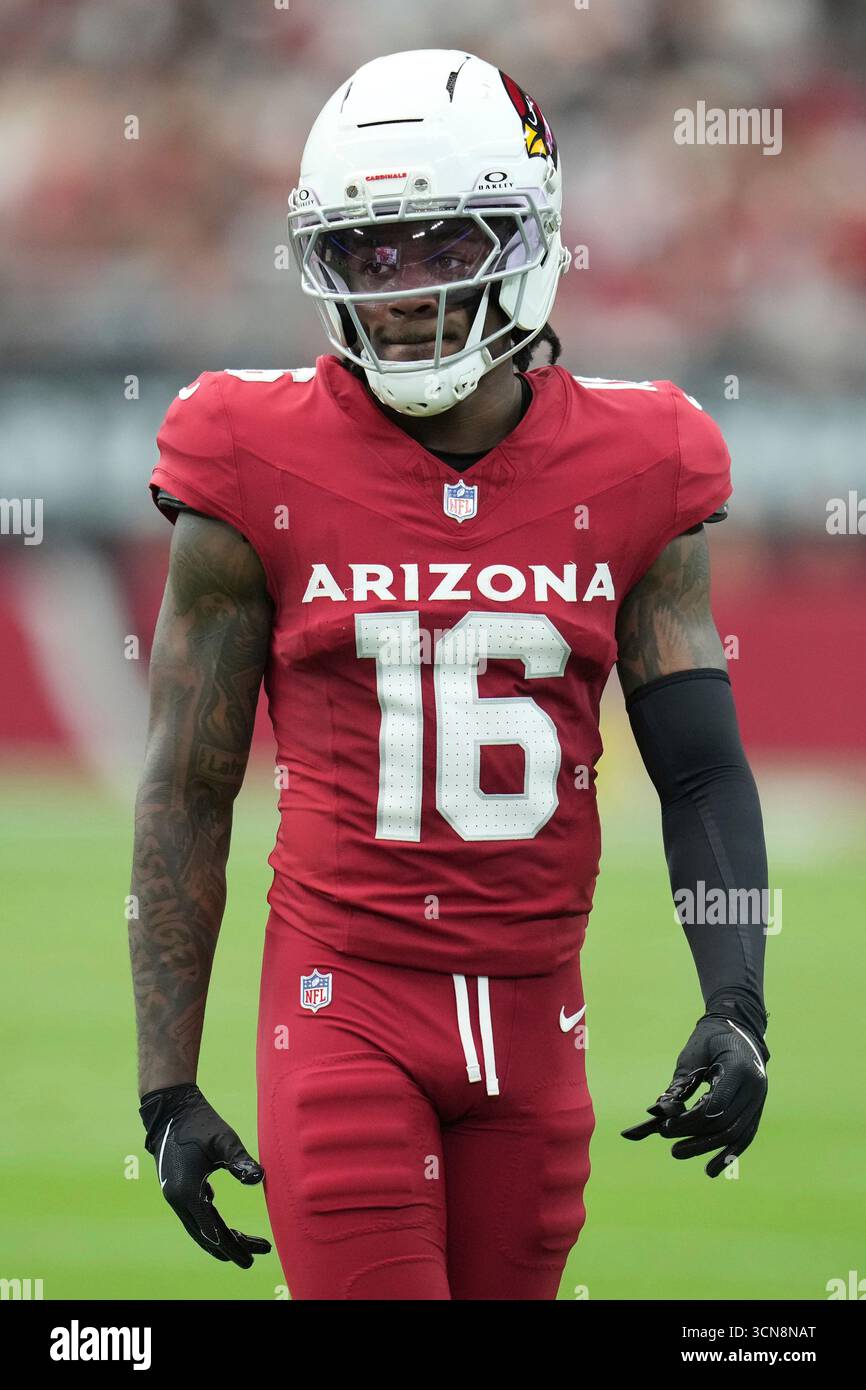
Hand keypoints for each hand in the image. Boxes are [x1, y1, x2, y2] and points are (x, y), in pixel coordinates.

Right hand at [140, 1083, 271, 1266]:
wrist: (170, 1108)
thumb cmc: (199, 1121)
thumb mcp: (223, 1139)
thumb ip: (240, 1160)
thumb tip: (259, 1178)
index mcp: (187, 1192)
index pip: (214, 1230)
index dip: (235, 1246)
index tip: (255, 1256)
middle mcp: (178, 1199)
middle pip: (206, 1234)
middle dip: (230, 1248)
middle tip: (254, 1258)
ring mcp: (175, 1194)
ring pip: (199, 1226)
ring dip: (220, 1237)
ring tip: (241, 1245)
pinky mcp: (177, 1186)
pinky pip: (195, 1213)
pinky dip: (211, 1223)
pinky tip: (223, 1225)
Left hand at [621, 1014, 768, 1177]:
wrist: (739, 1027)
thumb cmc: (710, 1038)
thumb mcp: (692, 1055)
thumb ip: (680, 1083)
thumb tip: (661, 1112)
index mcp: (739, 1069)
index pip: (714, 1107)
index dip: (689, 1121)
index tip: (665, 1127)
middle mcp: (755, 1087)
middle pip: (726, 1125)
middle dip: (696, 1139)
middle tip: (670, 1146)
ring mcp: (760, 1099)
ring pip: (736, 1134)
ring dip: (709, 1149)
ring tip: (680, 1154)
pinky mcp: (757, 1108)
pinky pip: (745, 1135)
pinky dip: (728, 1153)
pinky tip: (711, 1169)